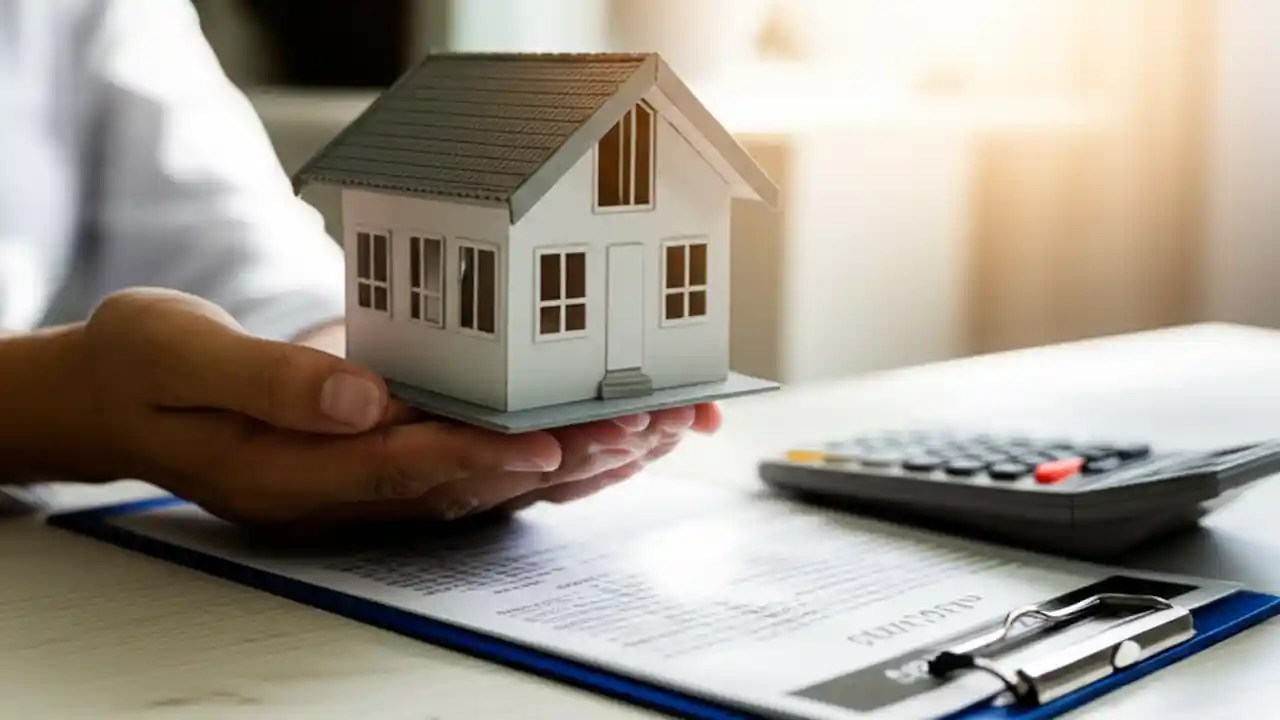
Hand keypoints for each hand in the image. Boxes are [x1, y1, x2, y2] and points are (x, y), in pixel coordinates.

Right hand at [28, 287, 716, 529]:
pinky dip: (555, 441)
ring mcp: (373, 477)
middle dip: (565, 455)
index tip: (549, 440)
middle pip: (472, 482)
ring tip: (664, 425)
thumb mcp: (178, 356)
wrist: (127, 392)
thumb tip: (364, 400)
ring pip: (494, 477)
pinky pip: (485, 454)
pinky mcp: (394, 451)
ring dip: (582, 456)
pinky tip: (613, 427)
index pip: (400, 472)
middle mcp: (346, 489)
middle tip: (649, 423)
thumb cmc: (145, 370)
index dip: (480, 457)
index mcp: (291, 474)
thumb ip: (269, 381)